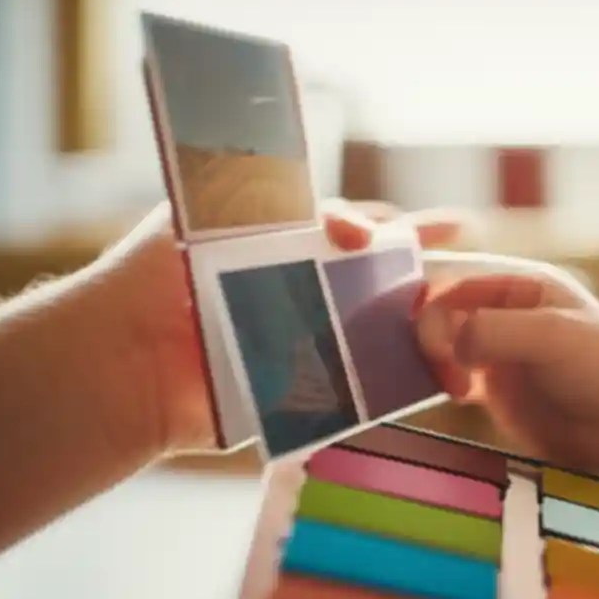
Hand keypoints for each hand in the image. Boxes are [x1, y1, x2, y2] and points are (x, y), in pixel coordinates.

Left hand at [95, 200, 462, 454]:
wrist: (124, 359)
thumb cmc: (160, 272)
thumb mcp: (220, 212)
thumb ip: (287, 207)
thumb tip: (361, 230)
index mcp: (284, 245)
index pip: (360, 231)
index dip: (408, 229)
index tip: (456, 227)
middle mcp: (299, 291)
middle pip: (380, 284)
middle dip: (429, 285)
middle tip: (474, 288)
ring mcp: (301, 343)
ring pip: (377, 337)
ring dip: (422, 339)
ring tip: (465, 341)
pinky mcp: (295, 391)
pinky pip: (354, 388)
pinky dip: (392, 387)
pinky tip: (431, 380)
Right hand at [412, 266, 598, 481]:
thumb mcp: (551, 337)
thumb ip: (491, 329)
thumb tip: (438, 336)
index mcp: (521, 284)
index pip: (454, 275)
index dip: (426, 295)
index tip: (412, 325)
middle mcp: (503, 312)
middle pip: (439, 309)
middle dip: (425, 330)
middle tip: (437, 361)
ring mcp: (497, 350)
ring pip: (439, 344)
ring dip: (428, 358)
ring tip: (449, 382)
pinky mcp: (494, 389)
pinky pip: (449, 376)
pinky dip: (438, 382)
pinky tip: (454, 394)